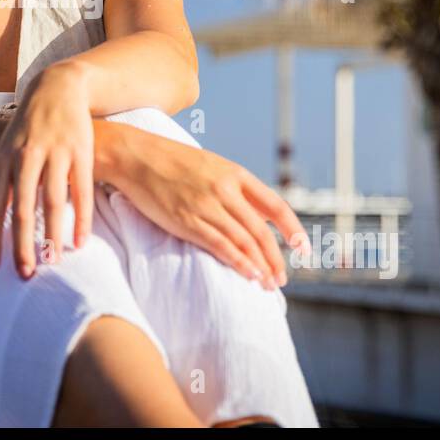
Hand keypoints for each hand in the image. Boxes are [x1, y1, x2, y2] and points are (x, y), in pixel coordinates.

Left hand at [0, 63, 94, 278]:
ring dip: (52, 236)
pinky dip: (81, 219)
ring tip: (53, 262)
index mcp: (2, 159)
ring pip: (53, 202)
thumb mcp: (4, 153)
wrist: (58, 87)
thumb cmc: (26, 130)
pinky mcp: (80, 151)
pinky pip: (82, 192)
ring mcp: (55, 153)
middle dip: (21, 244)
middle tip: (25, 274)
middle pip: (21, 208)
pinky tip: (80, 242)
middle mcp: (26, 157)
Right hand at [104, 125, 311, 287]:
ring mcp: (207, 205)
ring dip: (260, 266)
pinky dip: (239, 263)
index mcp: (235, 174)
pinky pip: (220, 246)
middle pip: (261, 231)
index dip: (293, 229)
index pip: (275, 205)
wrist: (135, 155)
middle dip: (276, 258)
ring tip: (268, 284)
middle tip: (282, 278)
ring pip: (244, 242)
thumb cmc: (170, 160)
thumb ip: (234, 187)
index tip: (304, 248)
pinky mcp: (187, 220)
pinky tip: (249, 275)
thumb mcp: (211, 165)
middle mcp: (225, 190)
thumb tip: (257, 211)